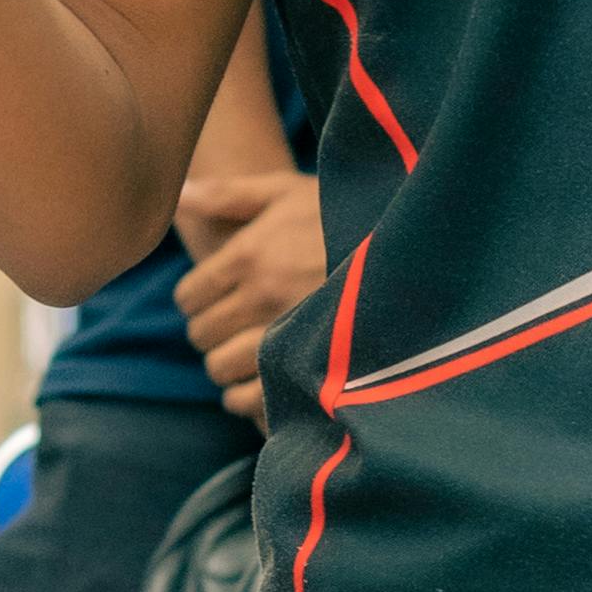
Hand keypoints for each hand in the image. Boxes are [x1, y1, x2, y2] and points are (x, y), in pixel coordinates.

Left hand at [175, 166, 326, 425]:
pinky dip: (249, 396)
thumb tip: (180, 194)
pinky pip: (252, 400)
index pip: (189, 296)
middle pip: (202, 335)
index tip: (215, 299)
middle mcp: (262, 297)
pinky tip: (263, 381)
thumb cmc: (344, 216)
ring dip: (228, 365)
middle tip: (233, 325)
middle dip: (212, 331)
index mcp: (249, 255)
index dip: (196, 300)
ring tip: (247, 354)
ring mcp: (286, 337)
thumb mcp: (287, 191)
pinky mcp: (310, 369)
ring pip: (221, 369)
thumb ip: (229, 195)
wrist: (412, 248)